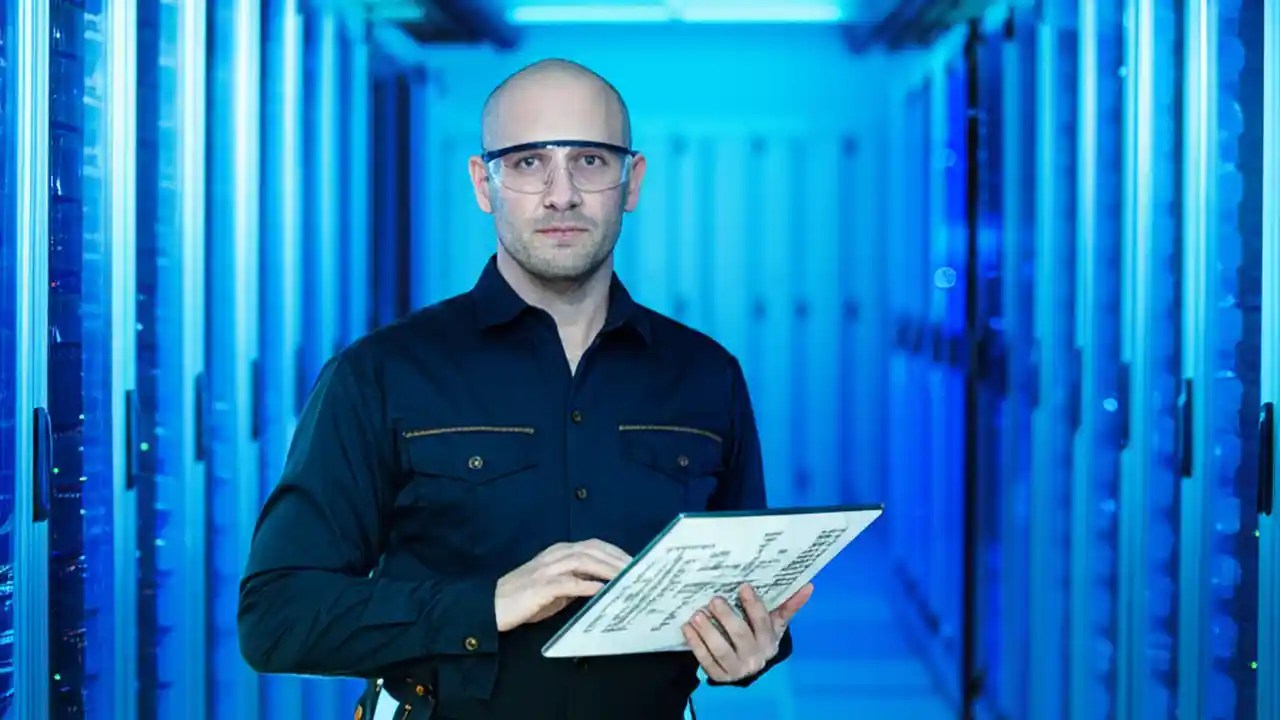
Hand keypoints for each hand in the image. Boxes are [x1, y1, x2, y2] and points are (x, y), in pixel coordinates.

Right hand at [494, 539, 630, 631]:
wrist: (491, 606)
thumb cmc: (524, 599)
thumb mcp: (556, 588)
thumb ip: (577, 582)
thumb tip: (603, 586)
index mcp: (559, 552)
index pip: (594, 545)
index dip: (616, 552)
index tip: (637, 562)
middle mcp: (555, 556)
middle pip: (592, 550)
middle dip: (617, 559)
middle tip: (639, 571)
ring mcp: (546, 569)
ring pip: (582, 561)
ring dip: (607, 569)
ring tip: (626, 578)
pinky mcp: (540, 586)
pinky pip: (567, 583)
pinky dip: (586, 585)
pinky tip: (601, 590)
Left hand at [681, 582, 812, 682]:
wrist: (749, 666)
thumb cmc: (760, 636)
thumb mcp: (775, 623)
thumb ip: (789, 605)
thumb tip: (808, 586)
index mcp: (769, 641)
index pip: (763, 622)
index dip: (753, 604)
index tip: (742, 586)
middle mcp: (755, 657)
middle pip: (740, 635)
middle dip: (726, 616)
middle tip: (713, 599)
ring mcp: (736, 668)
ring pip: (721, 650)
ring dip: (707, 631)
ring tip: (696, 614)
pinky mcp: (719, 676)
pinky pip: (705, 660)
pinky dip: (695, 644)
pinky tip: (686, 628)